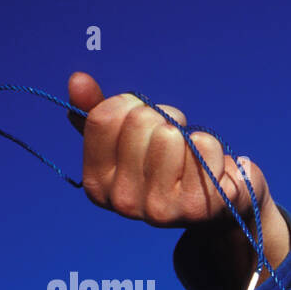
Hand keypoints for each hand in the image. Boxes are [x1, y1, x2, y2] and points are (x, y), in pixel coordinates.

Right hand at [67, 71, 271, 228]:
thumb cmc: (166, 167)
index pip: (103, 118)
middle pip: (140, 121)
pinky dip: (211, 146)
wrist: (212, 204)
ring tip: (190, 155)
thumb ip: (97, 111)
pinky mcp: (197, 207)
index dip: (131, 103)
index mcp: (97, 184)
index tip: (146, 117)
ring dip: (186, 133)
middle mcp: (124, 202)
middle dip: (163, 118)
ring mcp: (160, 209)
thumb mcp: (126, 140)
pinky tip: (210, 169)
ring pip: (170, 133)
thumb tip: (77, 80)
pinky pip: (203, 145)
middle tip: (174, 140)